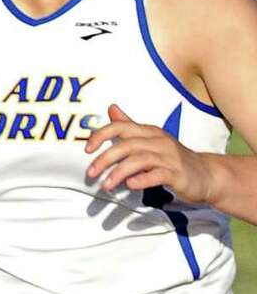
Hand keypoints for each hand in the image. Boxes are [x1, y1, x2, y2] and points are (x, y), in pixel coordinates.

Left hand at [84, 103, 219, 203]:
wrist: (206, 174)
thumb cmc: (173, 158)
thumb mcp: (151, 140)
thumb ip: (130, 126)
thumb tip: (112, 109)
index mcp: (150, 132)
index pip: (122, 127)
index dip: (102, 135)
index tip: (87, 149)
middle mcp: (159, 141)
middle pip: (127, 145)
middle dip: (105, 158)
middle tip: (91, 173)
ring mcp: (169, 157)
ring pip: (140, 160)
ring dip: (119, 172)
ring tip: (106, 185)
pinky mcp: (177, 174)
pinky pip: (157, 175)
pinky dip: (142, 179)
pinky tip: (130, 185)